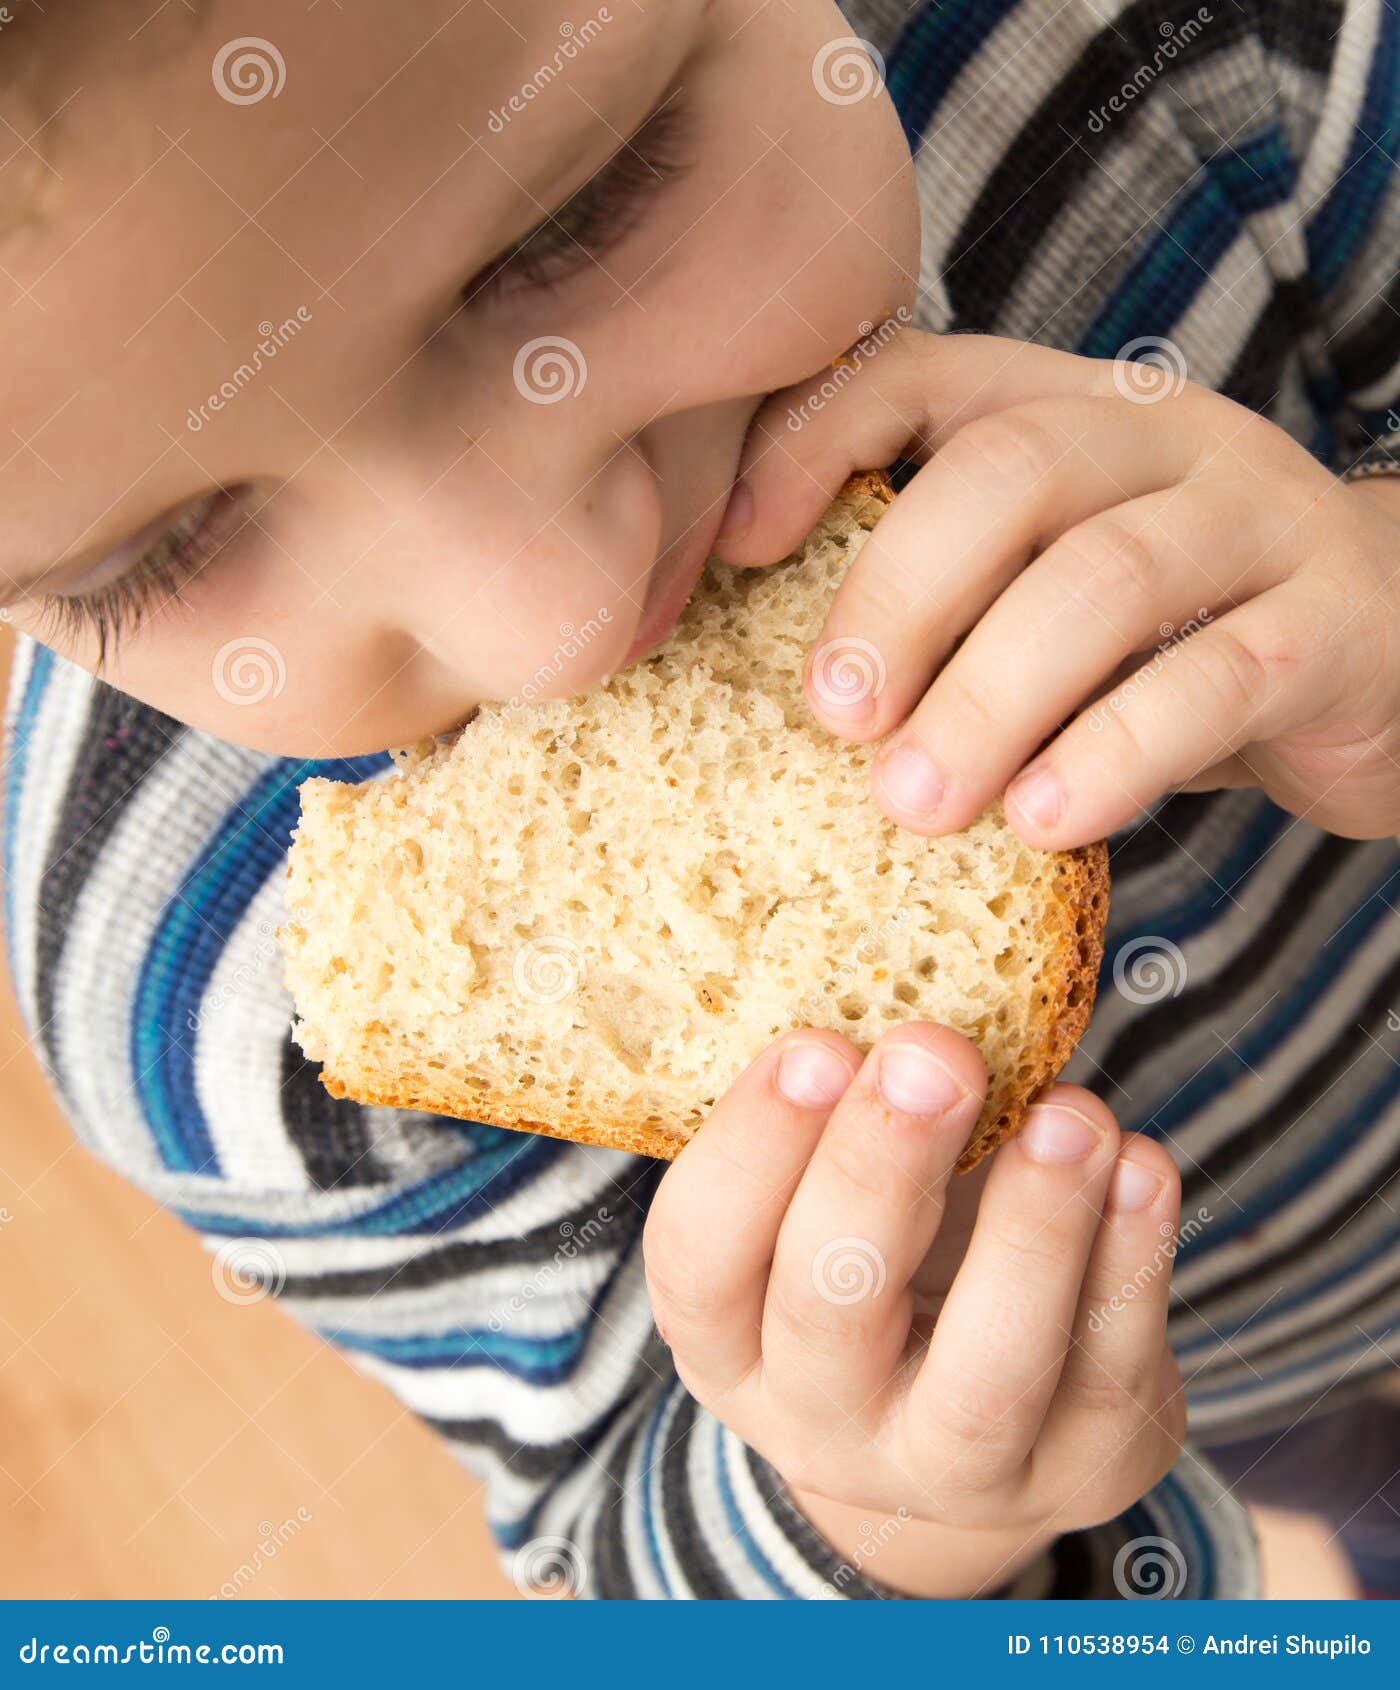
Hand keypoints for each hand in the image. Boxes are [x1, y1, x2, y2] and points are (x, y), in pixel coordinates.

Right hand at [643, 1023, 1184, 1596]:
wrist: (976, 1437)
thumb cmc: (879, 1265)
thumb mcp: (818, 1208)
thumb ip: (839, 1116)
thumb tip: (899, 972)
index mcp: (726, 1336)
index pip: (699, 1254)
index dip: (751, 1150)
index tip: (815, 1043)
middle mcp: (817, 1417)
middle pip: (830, 1309)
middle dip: (881, 1170)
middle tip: (933, 1054)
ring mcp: (951, 1467)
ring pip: (984, 1374)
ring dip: (1032, 1228)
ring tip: (1069, 1113)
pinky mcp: (1077, 1468)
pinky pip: (1107, 1373)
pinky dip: (1130, 1260)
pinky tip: (1137, 1166)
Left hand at [715, 327, 1399, 846]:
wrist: (1386, 651)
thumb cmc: (1167, 634)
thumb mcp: (1043, 589)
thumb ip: (948, 595)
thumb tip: (798, 683)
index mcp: (1069, 409)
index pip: (920, 375)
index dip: (813, 445)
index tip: (735, 549)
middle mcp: (1164, 438)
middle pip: (1009, 474)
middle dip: (899, 600)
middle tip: (836, 721)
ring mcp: (1260, 519)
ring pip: (1107, 581)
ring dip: (991, 701)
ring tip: (919, 804)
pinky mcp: (1333, 625)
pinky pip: (1213, 681)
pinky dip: (1114, 757)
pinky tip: (1044, 825)